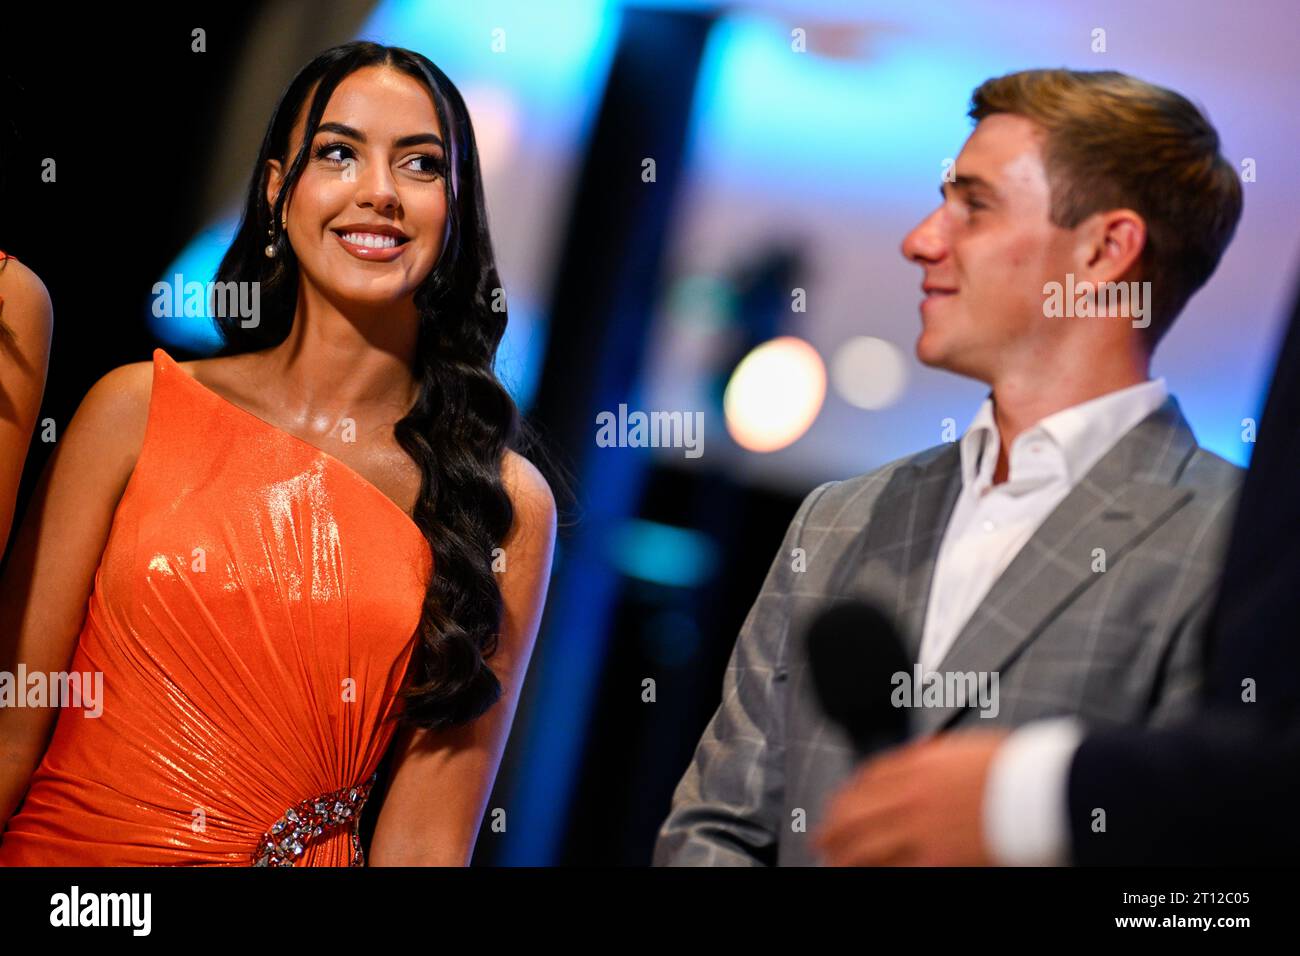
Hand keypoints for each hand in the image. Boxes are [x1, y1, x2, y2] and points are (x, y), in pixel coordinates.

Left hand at [810, 730, 1010, 865]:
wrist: (1042, 790)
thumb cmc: (1016, 768)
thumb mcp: (967, 745)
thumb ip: (938, 752)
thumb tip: (924, 751)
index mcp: (919, 764)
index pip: (869, 778)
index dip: (850, 793)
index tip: (842, 801)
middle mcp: (911, 794)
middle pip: (857, 811)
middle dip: (834, 825)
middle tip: (822, 836)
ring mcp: (921, 828)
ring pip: (865, 844)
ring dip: (842, 852)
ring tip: (831, 859)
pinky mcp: (937, 858)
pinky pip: (892, 868)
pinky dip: (873, 871)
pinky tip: (862, 873)